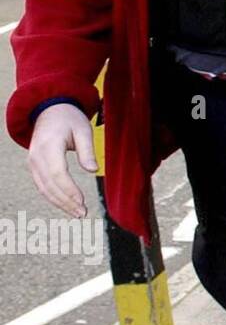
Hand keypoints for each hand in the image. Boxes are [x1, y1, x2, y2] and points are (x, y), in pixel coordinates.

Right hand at [28, 103, 96, 217]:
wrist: (49, 110)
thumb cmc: (69, 119)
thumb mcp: (83, 130)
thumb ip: (87, 151)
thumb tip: (94, 170)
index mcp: (49, 146)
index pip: (58, 173)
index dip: (69, 190)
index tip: (82, 201)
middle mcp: (36, 156)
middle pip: (50, 185)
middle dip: (66, 201)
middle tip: (83, 213)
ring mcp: (32, 162)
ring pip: (44, 188)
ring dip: (59, 203)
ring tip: (77, 213)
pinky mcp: (34, 166)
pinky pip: (42, 185)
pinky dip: (53, 197)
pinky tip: (66, 205)